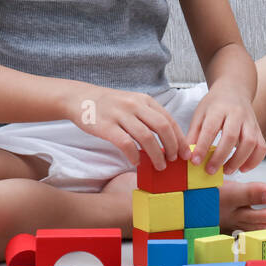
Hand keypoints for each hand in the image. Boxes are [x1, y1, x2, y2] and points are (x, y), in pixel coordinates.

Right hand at [68, 85, 188, 170]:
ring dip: (157, 155)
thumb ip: (148, 117)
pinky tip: (136, 162)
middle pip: (162, 127)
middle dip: (173, 146)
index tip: (185, 153)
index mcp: (144, 100)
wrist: (80, 98)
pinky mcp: (106, 126)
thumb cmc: (109, 105)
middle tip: (175, 161)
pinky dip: (134, 155)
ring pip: (146, 137)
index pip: (169, 119)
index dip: (179, 138)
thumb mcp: (132, 103)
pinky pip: (126, 144)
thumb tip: (167, 140)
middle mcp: (135, 105)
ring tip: (160, 166)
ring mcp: (120, 115)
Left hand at [185, 81, 265, 175]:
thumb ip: (194, 134)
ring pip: (250, 142)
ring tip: (227, 170)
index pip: (210, 128)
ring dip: (238, 160)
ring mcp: (250, 121)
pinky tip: (243, 168)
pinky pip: (261, 147)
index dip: (203, 146)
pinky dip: (254, 160)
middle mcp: (236, 114)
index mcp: (218, 109)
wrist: (234, 90)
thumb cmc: (215, 104)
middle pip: (231, 136)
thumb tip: (188, 155)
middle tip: (210, 170)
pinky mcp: (258, 129)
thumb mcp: (199, 114)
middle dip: (220, 156)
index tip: (195, 161)